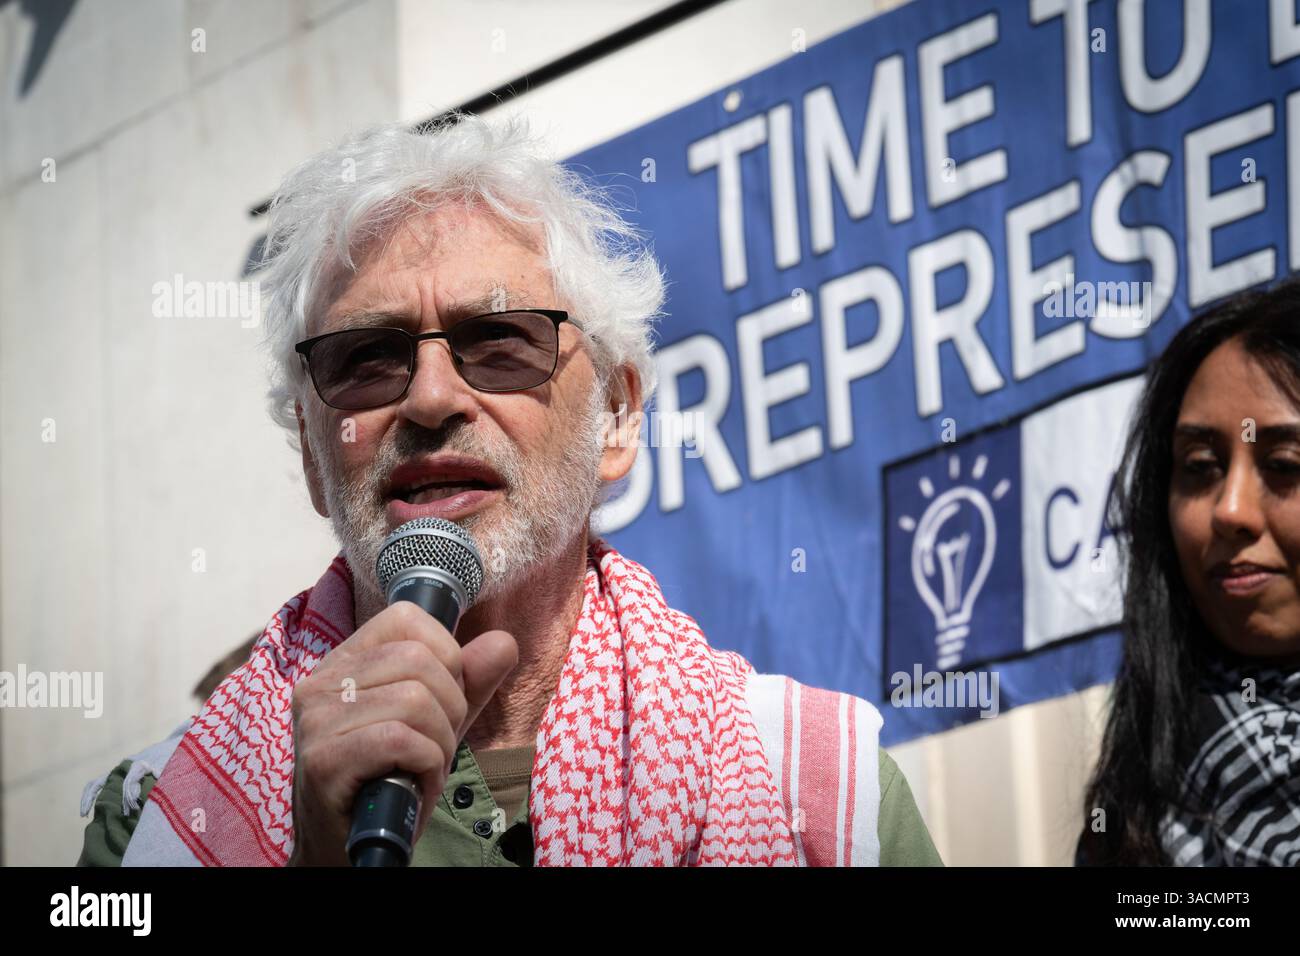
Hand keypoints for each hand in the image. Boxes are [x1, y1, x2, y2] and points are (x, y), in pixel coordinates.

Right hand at [286, 601, 516, 864]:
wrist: (349, 847)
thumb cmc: (390, 778)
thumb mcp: (437, 722)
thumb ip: (469, 681)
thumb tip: (503, 643)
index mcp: (343, 662)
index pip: (407, 619)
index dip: (446, 658)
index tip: (441, 702)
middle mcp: (320, 683)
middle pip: (419, 662)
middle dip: (450, 709)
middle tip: (434, 747)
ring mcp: (316, 721)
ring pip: (415, 701)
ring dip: (439, 745)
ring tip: (423, 769)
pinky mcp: (322, 760)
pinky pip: (401, 740)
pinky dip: (426, 767)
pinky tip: (414, 786)